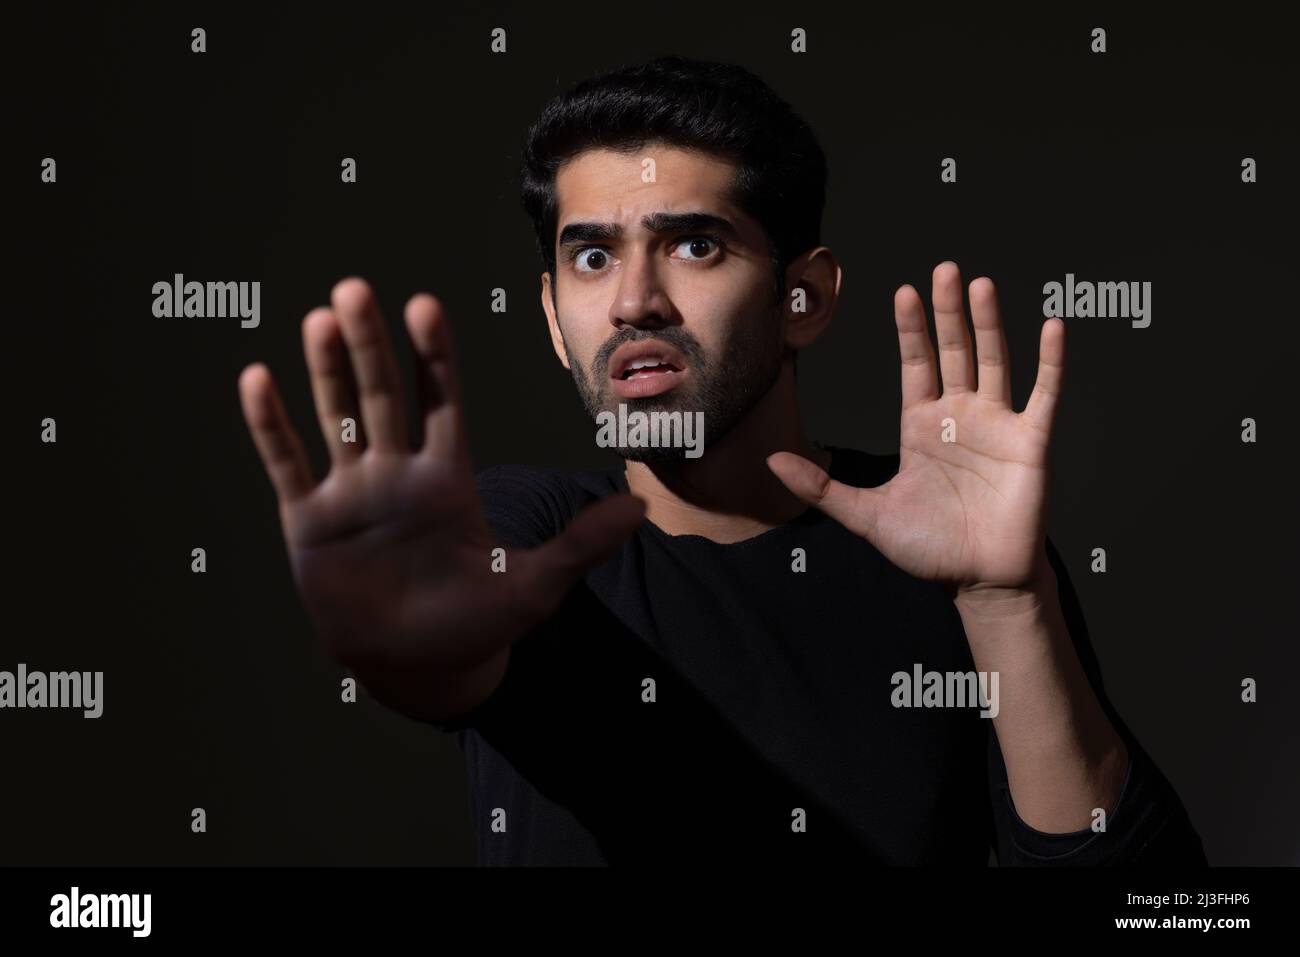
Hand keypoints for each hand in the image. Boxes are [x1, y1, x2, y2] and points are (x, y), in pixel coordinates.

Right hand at [238, 278, 643, 716]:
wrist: (414, 665)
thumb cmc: (476, 622)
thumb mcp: (533, 587)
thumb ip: (579, 546)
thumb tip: (642, 509)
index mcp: (447, 476)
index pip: (442, 402)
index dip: (433, 355)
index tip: (424, 305)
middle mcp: (397, 471)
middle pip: (383, 395)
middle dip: (371, 345)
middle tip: (357, 289)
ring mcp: (351, 493)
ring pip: (336, 417)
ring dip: (327, 371)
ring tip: (320, 317)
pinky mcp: (310, 521)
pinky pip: (287, 465)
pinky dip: (272, 426)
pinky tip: (258, 379)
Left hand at [768, 262, 1061, 594]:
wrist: (979, 582)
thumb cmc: (929, 549)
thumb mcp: (866, 516)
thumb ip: (821, 489)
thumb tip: (772, 461)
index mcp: (921, 426)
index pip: (915, 364)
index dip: (911, 329)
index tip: (904, 291)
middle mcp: (959, 416)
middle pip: (954, 351)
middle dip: (947, 311)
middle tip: (945, 268)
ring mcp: (997, 426)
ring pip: (993, 362)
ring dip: (989, 324)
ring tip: (980, 285)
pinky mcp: (1030, 443)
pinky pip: (1044, 395)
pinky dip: (1050, 362)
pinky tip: (1051, 328)